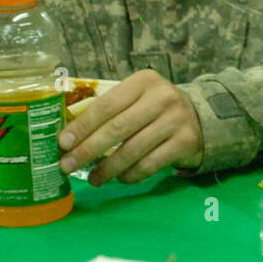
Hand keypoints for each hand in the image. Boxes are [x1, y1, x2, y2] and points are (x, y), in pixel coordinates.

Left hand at [57, 69, 203, 185]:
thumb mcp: (136, 99)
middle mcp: (162, 97)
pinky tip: (120, 178)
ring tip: (94, 180)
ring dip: (108, 168)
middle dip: (88, 150)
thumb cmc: (154, 109)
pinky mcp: (186, 141)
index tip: (63, 144)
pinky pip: (150, 164)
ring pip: (133, 150)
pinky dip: (131, 174)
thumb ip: (109, 111)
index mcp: (143, 81)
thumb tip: (69, 139)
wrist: (199, 117)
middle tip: (67, 166)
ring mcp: (176, 120)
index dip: (82, 126)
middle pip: (117, 128)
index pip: (106, 105)